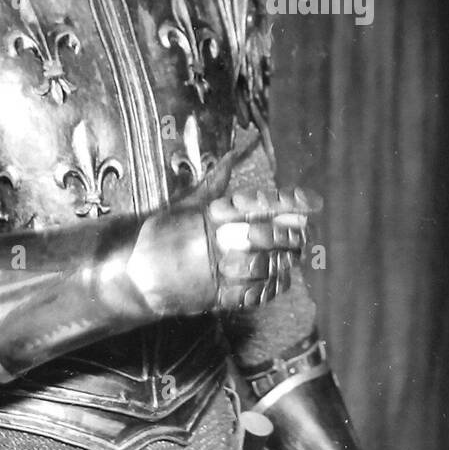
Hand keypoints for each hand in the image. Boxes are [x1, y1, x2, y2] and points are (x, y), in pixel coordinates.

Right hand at [125, 186, 320, 316]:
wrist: (135, 272)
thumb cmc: (164, 234)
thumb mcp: (189, 203)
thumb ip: (216, 183)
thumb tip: (231, 153)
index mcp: (215, 215)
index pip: (261, 206)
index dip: (291, 205)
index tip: (313, 204)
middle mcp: (219, 241)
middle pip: (269, 238)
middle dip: (291, 237)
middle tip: (304, 237)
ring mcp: (219, 271)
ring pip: (265, 267)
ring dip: (284, 263)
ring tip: (292, 260)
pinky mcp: (217, 296)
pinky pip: (254, 293)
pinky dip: (271, 288)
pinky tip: (279, 281)